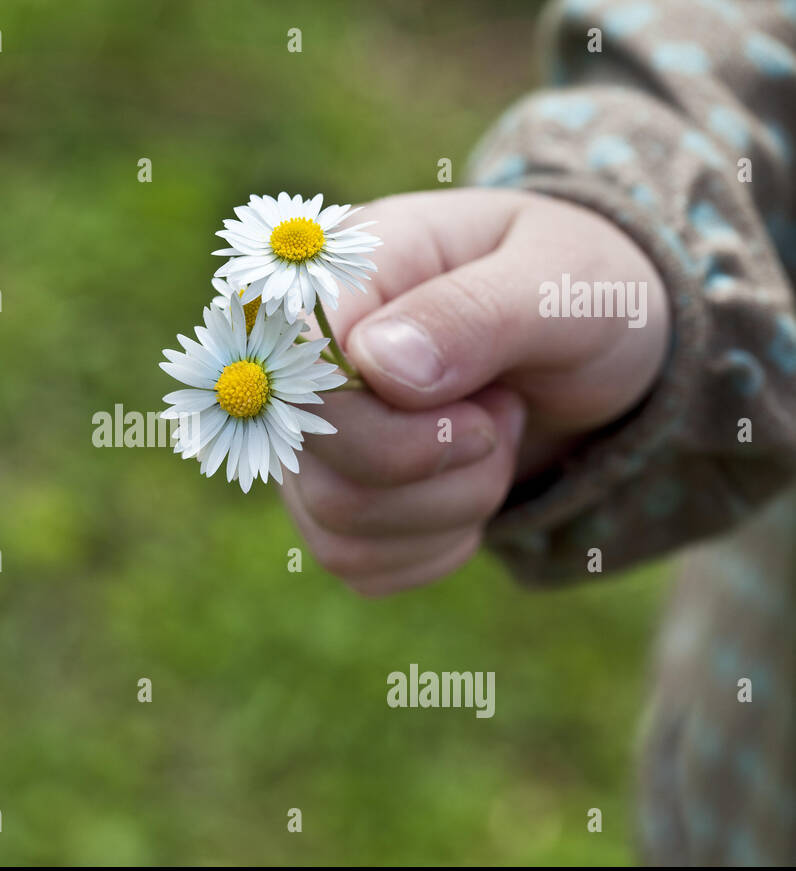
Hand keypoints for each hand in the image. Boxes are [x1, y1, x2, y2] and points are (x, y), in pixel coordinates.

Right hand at [281, 188, 669, 595]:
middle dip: (441, 467)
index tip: (483, 405)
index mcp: (343, 278)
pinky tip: (470, 484)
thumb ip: (473, 313)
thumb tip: (375, 363)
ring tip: (493, 437)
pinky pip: (357, 561)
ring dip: (450, 508)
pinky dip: (436, 545)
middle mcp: (306, 360)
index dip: (388, 424)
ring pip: (337, 526)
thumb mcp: (562, 282)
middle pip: (318, 468)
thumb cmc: (581, 288)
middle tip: (502, 413)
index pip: (299, 376)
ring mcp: (314, 435)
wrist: (602, 345)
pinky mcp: (335, 498)